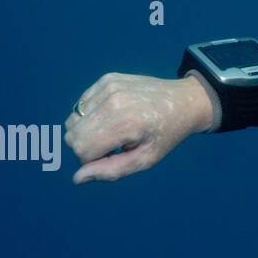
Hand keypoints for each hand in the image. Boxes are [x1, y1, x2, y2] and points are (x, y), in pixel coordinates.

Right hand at [65, 72, 214, 183]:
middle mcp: (114, 100)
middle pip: (72, 134)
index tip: (114, 155)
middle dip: (87, 147)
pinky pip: (81, 105)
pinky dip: (91, 115)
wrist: (185, 100)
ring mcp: (109, 86)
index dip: (92, 160)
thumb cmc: (166, 134)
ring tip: (115, 130)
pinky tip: (114, 116)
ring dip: (89, 131)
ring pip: (72, 120)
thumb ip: (110, 171)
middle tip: (114, 145)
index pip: (81, 149)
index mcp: (126, 122)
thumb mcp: (145, 159)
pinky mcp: (107, 79)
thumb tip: (77, 179)